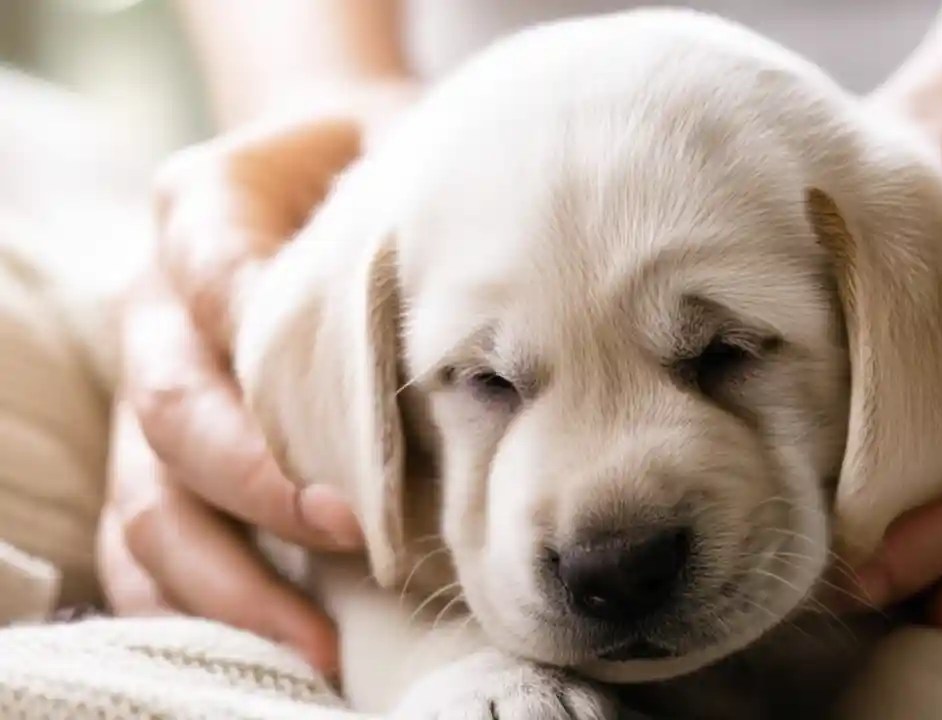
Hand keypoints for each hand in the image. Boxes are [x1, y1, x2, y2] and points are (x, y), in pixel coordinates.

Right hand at [98, 88, 415, 671]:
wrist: (325, 171)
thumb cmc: (375, 167)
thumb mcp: (394, 150)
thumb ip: (406, 204)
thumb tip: (479, 320)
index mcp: (202, 209)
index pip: (214, 273)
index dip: (268, 346)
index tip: (356, 422)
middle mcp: (155, 304)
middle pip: (170, 407)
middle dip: (257, 483)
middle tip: (354, 534)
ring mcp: (150, 388)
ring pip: (148, 500)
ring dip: (226, 577)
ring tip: (317, 639)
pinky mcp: (156, 458)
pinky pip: (145, 546)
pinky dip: (198, 606)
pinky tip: (276, 642)